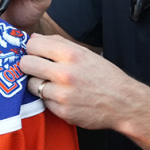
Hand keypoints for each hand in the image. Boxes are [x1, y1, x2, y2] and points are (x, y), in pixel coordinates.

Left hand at [19, 33, 140, 130]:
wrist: (123, 102)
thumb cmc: (105, 76)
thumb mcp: (86, 53)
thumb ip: (59, 43)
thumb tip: (34, 38)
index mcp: (71, 54)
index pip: (32, 44)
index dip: (32, 48)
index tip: (35, 53)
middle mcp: (65, 73)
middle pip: (26, 64)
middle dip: (29, 65)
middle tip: (37, 68)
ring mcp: (62, 94)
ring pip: (31, 85)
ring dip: (38, 84)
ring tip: (53, 84)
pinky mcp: (62, 111)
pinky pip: (43, 102)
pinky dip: (50, 99)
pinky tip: (63, 97)